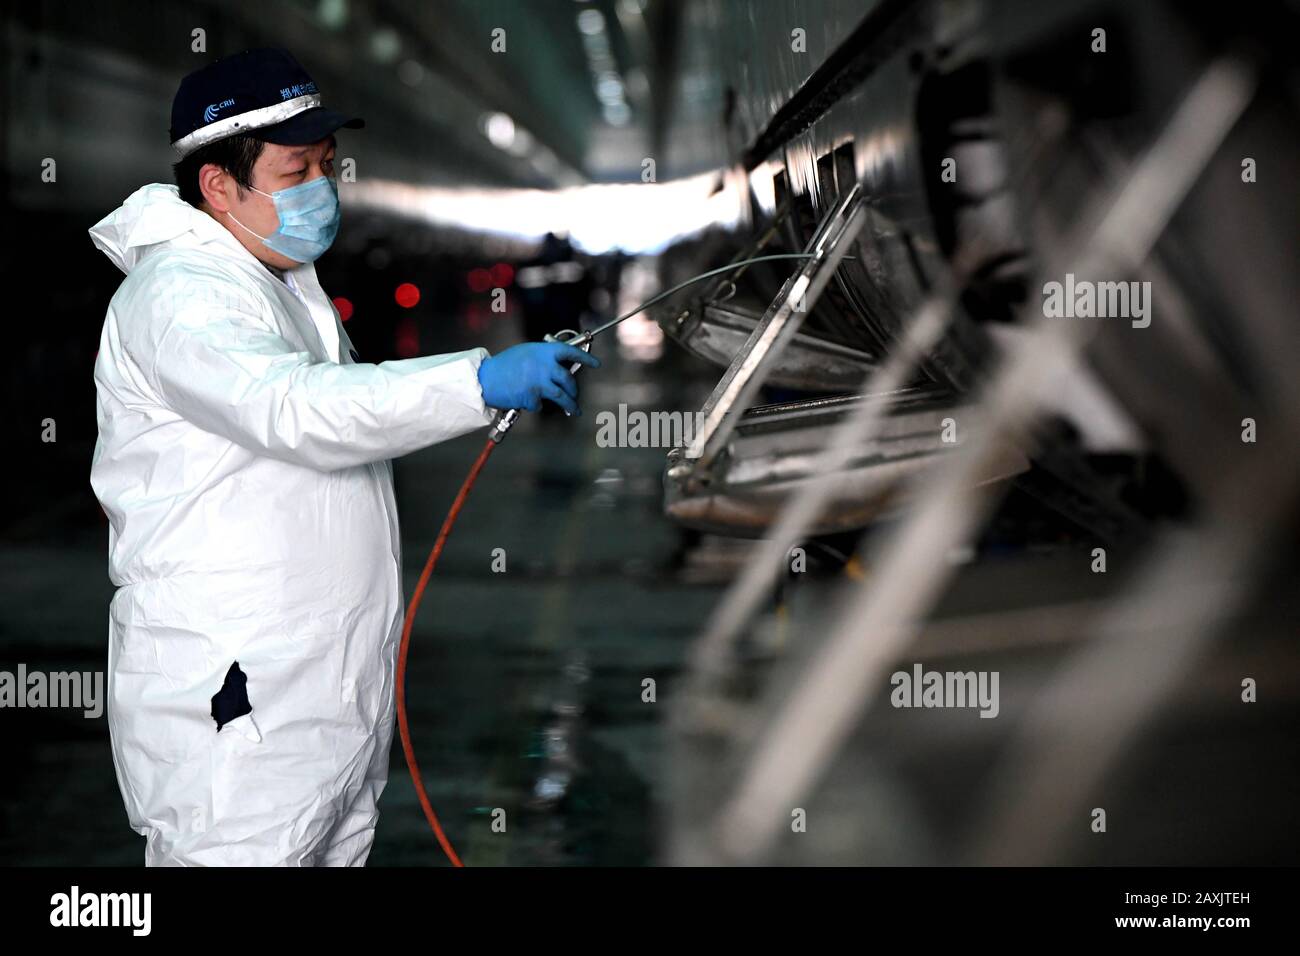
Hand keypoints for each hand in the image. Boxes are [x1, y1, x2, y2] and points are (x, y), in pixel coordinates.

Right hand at [476, 341, 600, 415]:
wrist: (486, 378)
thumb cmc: (504, 365)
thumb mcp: (527, 353)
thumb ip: (543, 359)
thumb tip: (558, 368)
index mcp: (545, 351)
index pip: (572, 352)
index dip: (586, 358)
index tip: (596, 364)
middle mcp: (546, 366)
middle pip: (569, 380)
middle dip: (574, 390)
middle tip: (574, 395)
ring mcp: (540, 383)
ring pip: (563, 397)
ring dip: (570, 405)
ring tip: (574, 410)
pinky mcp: (533, 397)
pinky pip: (541, 405)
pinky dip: (536, 405)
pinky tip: (528, 401)